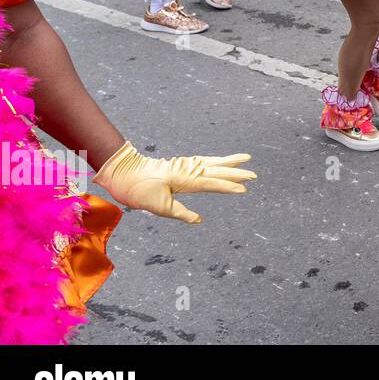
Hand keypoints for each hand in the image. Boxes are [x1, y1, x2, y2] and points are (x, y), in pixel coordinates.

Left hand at [92, 141, 254, 223]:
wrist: (124, 172)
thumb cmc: (139, 190)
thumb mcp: (158, 206)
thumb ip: (181, 213)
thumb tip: (198, 220)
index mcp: (184, 179)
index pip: (211, 183)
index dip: (228, 187)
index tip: (243, 189)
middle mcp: (188, 169)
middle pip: (216, 170)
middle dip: (235, 172)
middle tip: (254, 175)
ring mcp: (185, 165)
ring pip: (212, 163)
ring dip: (229, 162)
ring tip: (245, 159)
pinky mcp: (181, 165)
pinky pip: (204, 162)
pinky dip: (216, 160)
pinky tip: (221, 162)